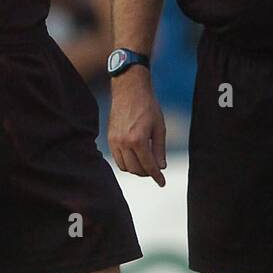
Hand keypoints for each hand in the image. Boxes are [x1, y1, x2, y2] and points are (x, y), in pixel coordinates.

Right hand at [108, 71, 166, 185]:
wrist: (129, 90)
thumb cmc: (148, 106)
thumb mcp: (159, 127)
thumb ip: (159, 149)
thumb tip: (160, 167)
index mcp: (138, 140)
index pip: (148, 166)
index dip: (157, 177)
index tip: (162, 183)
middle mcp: (124, 143)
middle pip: (135, 170)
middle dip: (147, 173)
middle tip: (155, 170)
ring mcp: (114, 141)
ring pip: (125, 167)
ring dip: (135, 169)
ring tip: (145, 163)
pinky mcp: (109, 138)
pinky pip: (117, 158)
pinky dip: (126, 162)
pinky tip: (134, 157)